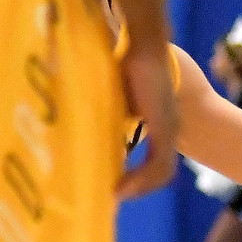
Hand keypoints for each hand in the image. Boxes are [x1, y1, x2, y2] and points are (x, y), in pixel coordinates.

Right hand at [114, 44, 179, 199]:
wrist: (144, 43)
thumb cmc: (123, 61)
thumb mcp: (111, 94)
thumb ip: (102, 110)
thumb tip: (73, 116)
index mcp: (155, 120)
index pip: (151, 158)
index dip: (135, 175)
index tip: (112, 186)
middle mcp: (166, 127)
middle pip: (160, 171)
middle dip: (138, 187)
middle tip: (111, 198)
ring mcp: (168, 128)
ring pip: (162, 172)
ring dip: (140, 187)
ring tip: (115, 196)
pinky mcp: (164, 127)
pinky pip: (159, 164)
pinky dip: (142, 180)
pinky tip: (121, 188)